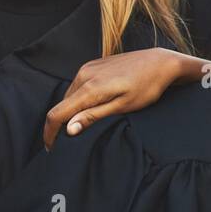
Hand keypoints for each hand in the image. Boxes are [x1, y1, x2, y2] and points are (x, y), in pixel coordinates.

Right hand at [43, 48, 210, 149]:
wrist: (160, 62)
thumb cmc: (146, 87)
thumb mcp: (122, 107)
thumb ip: (93, 116)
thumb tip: (68, 129)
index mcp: (89, 88)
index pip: (57, 113)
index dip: (50, 133)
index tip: (52, 148)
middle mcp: (84, 75)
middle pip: (62, 105)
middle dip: (61, 124)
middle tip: (70, 142)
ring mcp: (88, 67)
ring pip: (70, 95)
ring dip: (71, 111)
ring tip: (81, 125)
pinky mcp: (94, 64)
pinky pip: (78, 85)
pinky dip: (79, 99)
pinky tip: (92, 107)